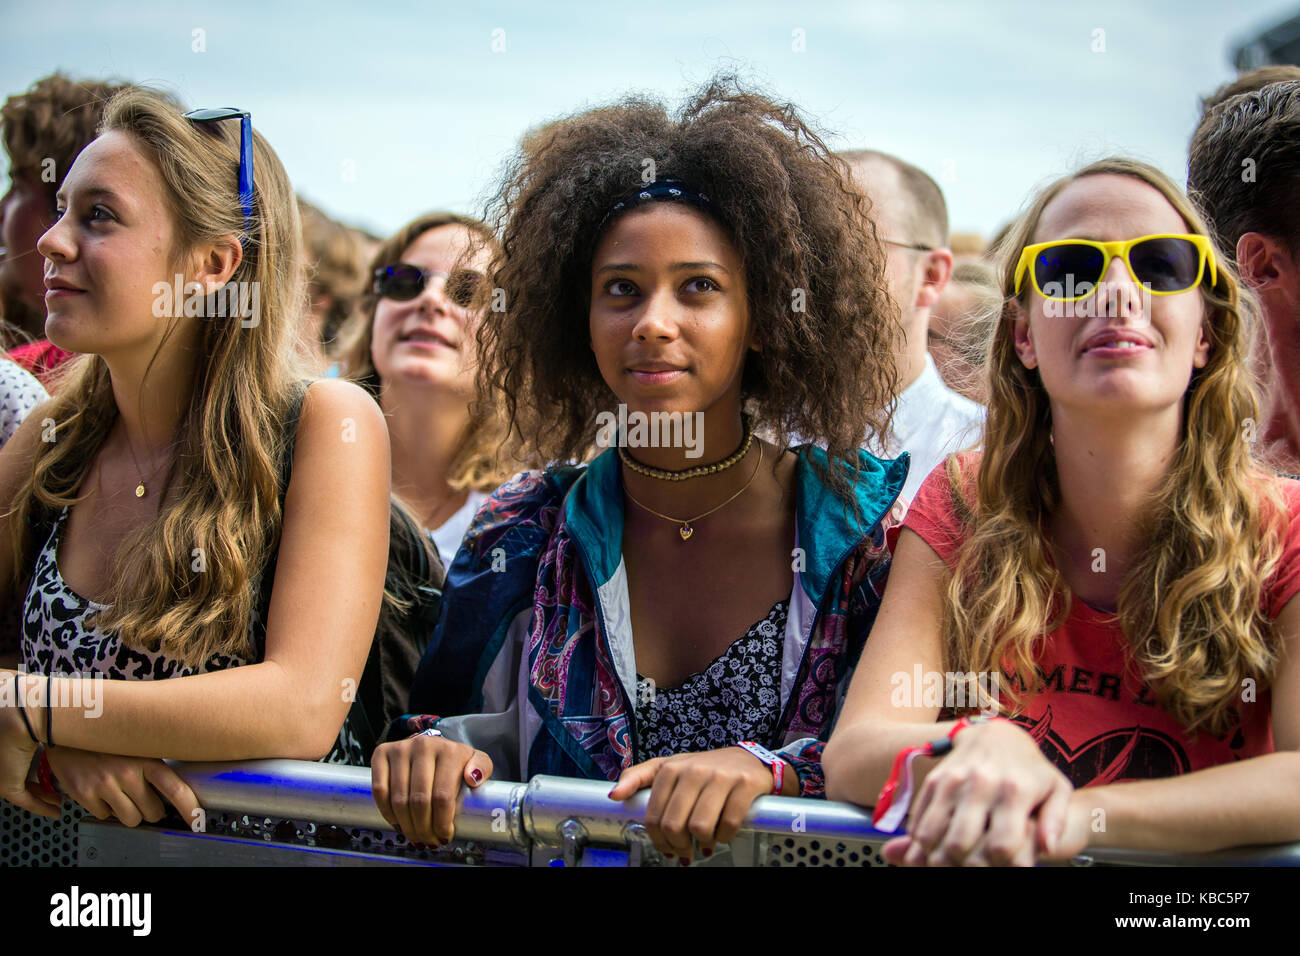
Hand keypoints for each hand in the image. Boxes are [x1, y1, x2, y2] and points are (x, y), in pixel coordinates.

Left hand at [0, 672, 55, 818]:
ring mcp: (7, 772)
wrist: (24, 712)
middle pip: (28, 778)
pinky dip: (42, 807)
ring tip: (61, 803)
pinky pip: (26, 801)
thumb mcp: (53, 710)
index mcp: (17, 740)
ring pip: (27, 791)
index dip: (45, 769)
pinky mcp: (7, 785)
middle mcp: (9, 759)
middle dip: (45, 787)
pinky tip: (55, 811)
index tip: (60, 773)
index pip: (29, 761)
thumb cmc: (36, 704)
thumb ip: (65, 712)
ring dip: (45, 798)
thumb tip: (88, 703)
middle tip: (60, 792)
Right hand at [45, 747, 200, 826]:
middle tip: (146, 799)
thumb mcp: (138, 743)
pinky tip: (103, 792)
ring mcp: (105, 784)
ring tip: (124, 795)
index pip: (175, 788)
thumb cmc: (109, 738)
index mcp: (147, 758)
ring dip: (130, 813)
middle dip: (152, 810)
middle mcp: (127, 772)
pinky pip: (105, 816)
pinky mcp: (84, 793)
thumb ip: (156, 762)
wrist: (70, 730)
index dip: (189, 807)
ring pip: (131, 819)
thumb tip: (178, 784)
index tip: (195, 819)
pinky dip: (105, 809)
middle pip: (153, 812)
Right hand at [371, 731, 492, 846]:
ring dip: (406, 826)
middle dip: (424, 829)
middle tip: (428, 841)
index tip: (444, 836)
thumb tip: (473, 778)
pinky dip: (387, 812)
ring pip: (399, 799)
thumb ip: (483, 767)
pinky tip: (398, 822)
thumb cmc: (455, 761)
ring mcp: (400, 749)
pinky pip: (380, 790)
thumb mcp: (476, 761)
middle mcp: (423, 746)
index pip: (442, 796)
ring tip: (415, 836)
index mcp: (449, 750)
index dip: (442, 823)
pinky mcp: (381, 753)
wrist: (432, 746)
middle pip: (419, 801)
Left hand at [608, 746, 780, 863]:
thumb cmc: (704, 769)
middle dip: (679, 846)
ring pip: (700, 827)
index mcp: (671, 769)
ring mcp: (720, 776)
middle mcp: (693, 770)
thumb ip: (637, 778)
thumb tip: (613, 796)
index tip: (666, 848)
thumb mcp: (669, 768)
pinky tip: (723, 835)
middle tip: (685, 852)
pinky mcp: (745, 784)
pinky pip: (729, 824)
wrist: (748, 760)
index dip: (658, 840)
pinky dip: (725, 837)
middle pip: (674, 825)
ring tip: (705, 843)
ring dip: (702, 843)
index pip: (653, 816)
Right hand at [882, 719, 1073, 865]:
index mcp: (1014, 791)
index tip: (1004, 866)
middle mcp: (979, 784)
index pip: (1000, 846)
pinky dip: (919, 841)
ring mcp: (952, 781)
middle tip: (971, 868)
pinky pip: (919, 818)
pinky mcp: (935, 780)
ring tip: (947, 864)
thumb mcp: (1057, 788)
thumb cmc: (1031, 768)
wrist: (997, 732)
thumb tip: (1047, 847)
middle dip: (963, 866)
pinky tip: (930, 852)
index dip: (1002, 866)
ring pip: (930, 833)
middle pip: (959, 844)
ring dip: (935, 857)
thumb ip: (1056, 820)